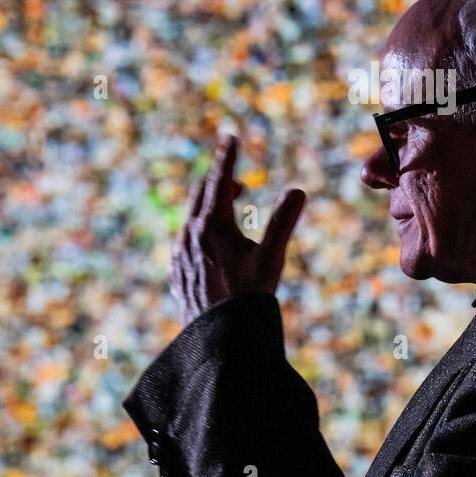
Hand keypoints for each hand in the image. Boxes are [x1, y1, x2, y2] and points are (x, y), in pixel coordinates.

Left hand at [170, 134, 305, 326]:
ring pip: (190, 218)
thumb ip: (283, 222)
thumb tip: (298, 191)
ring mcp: (180, 256)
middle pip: (200, 195)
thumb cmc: (249, 298)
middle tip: (236, 180)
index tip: (230, 137)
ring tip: (229, 210)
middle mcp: (190, 236)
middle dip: (218, 181)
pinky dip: (200, 230)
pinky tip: (211, 244)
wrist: (220, 339)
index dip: (226, 158)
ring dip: (209, 207)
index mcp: (213, 226)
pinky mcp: (177, 273)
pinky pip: (186, 241)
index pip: (219, 181)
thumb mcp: (271, 258)